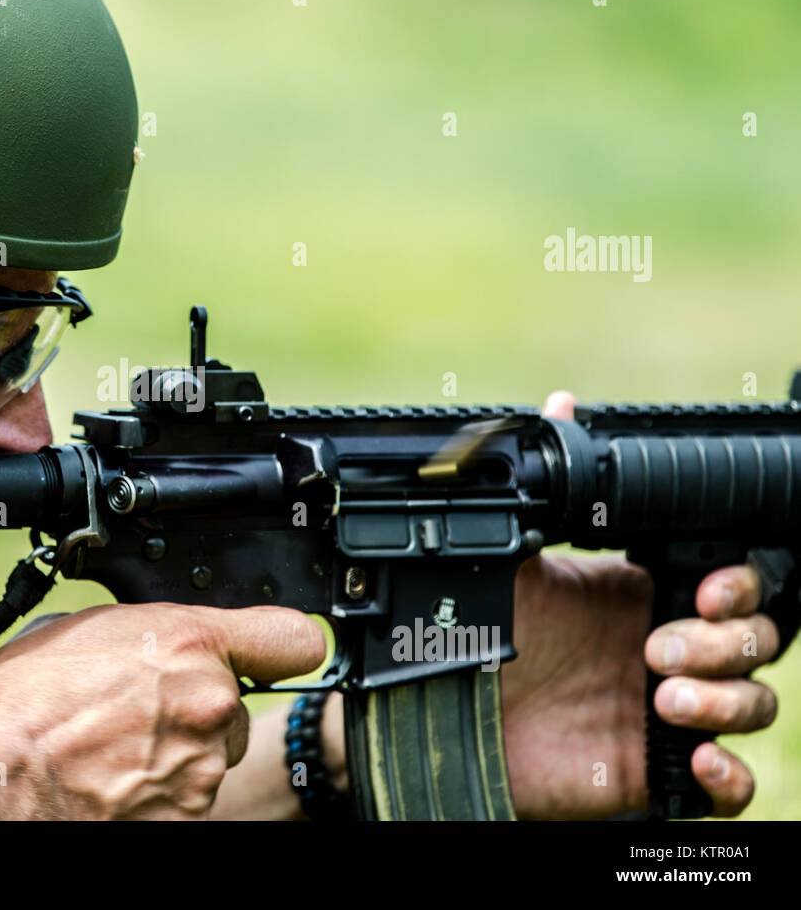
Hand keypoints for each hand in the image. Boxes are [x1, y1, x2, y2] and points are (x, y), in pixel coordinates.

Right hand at [0, 603, 323, 818]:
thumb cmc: (21, 705)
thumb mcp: (88, 629)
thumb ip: (154, 632)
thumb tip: (168, 643)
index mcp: (192, 645)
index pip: (292, 639)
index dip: (279, 646)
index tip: (272, 652)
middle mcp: (211, 706)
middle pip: (231, 707)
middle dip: (195, 709)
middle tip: (135, 712)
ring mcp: (202, 770)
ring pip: (208, 757)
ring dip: (173, 754)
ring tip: (109, 749)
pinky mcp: (187, 821)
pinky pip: (186, 801)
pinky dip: (157, 797)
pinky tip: (111, 782)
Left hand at [500, 391, 780, 817]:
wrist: (435, 714)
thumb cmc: (474, 632)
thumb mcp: (510, 561)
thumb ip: (541, 490)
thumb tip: (560, 403)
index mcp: (639, 595)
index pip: (731, 583)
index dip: (738, 585)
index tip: (705, 590)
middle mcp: (661, 650)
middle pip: (753, 640)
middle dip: (724, 642)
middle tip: (655, 649)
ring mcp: (665, 710)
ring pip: (753, 704)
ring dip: (728, 700)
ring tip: (665, 699)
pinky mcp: (655, 770)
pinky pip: (727, 785)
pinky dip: (731, 777)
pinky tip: (701, 760)